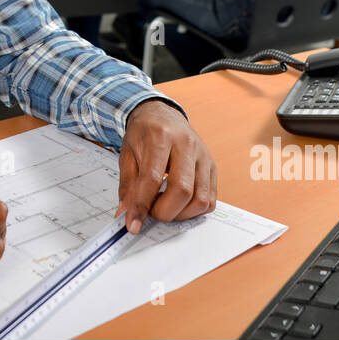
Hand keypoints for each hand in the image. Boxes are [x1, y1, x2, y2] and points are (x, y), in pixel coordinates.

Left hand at [115, 100, 216, 232]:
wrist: (162, 115)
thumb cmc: (144, 134)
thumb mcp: (127, 154)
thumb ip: (127, 185)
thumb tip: (126, 214)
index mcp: (161, 136)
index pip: (153, 178)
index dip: (142, 206)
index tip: (133, 225)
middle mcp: (187, 144)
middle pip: (182, 190)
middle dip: (163, 212)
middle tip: (150, 213)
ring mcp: (203, 156)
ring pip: (200, 199)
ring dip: (180, 214)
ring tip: (164, 207)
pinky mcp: (212, 167)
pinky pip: (210, 199)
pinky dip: (194, 211)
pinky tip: (178, 204)